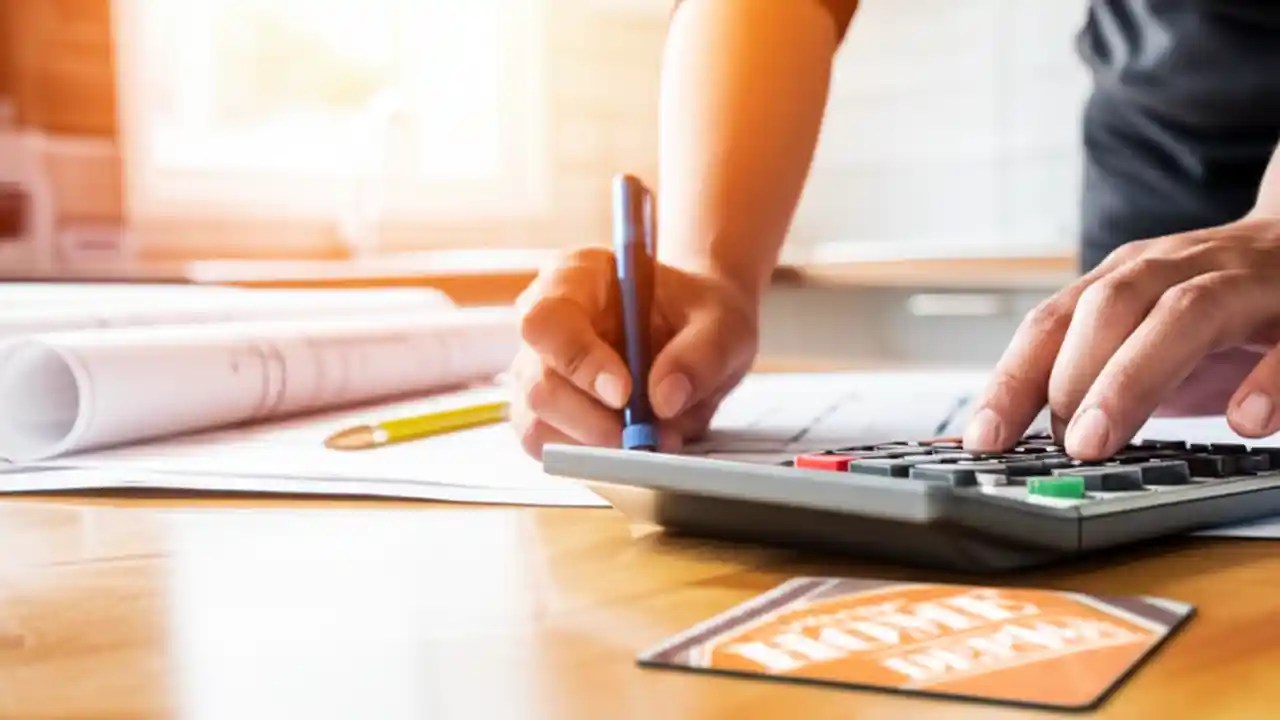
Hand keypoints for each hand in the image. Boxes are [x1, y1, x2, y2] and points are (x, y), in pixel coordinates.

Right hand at [509, 247, 758, 458]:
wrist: (696, 331)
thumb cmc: (699, 314)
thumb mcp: (722, 321)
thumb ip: (702, 352)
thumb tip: (665, 400)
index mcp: (575, 278)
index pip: (548, 321)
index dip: (579, 361)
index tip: (623, 393)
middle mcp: (546, 325)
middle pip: (538, 384)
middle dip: (591, 422)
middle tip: (643, 437)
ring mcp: (540, 371)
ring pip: (536, 424)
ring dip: (595, 445)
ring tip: (652, 439)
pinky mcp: (548, 413)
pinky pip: (550, 447)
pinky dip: (594, 458)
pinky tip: (634, 444)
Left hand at [964, 212, 1279, 459]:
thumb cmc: (1213, 308)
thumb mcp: (1143, 336)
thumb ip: (1091, 377)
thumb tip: (1022, 438)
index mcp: (1125, 280)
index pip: (1052, 323)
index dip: (1012, 379)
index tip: (983, 438)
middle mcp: (1177, 269)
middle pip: (1111, 306)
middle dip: (1074, 376)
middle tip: (1062, 444)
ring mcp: (1245, 281)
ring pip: (1187, 312)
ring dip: (1135, 377)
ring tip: (1100, 440)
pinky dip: (1270, 379)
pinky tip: (1244, 420)